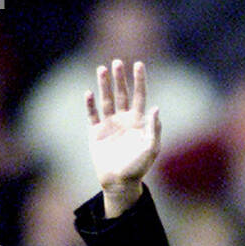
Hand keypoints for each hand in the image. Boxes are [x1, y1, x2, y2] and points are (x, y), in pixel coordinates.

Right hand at [85, 60, 160, 215]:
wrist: (120, 183)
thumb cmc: (138, 167)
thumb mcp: (151, 149)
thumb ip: (154, 129)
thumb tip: (155, 108)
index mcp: (139, 122)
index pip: (140, 96)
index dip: (140, 81)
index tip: (138, 64)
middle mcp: (124, 120)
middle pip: (122, 94)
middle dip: (120, 78)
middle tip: (117, 62)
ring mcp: (110, 125)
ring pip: (106, 100)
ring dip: (104, 85)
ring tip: (102, 69)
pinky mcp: (96, 132)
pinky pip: (92, 115)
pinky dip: (90, 104)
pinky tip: (89, 93)